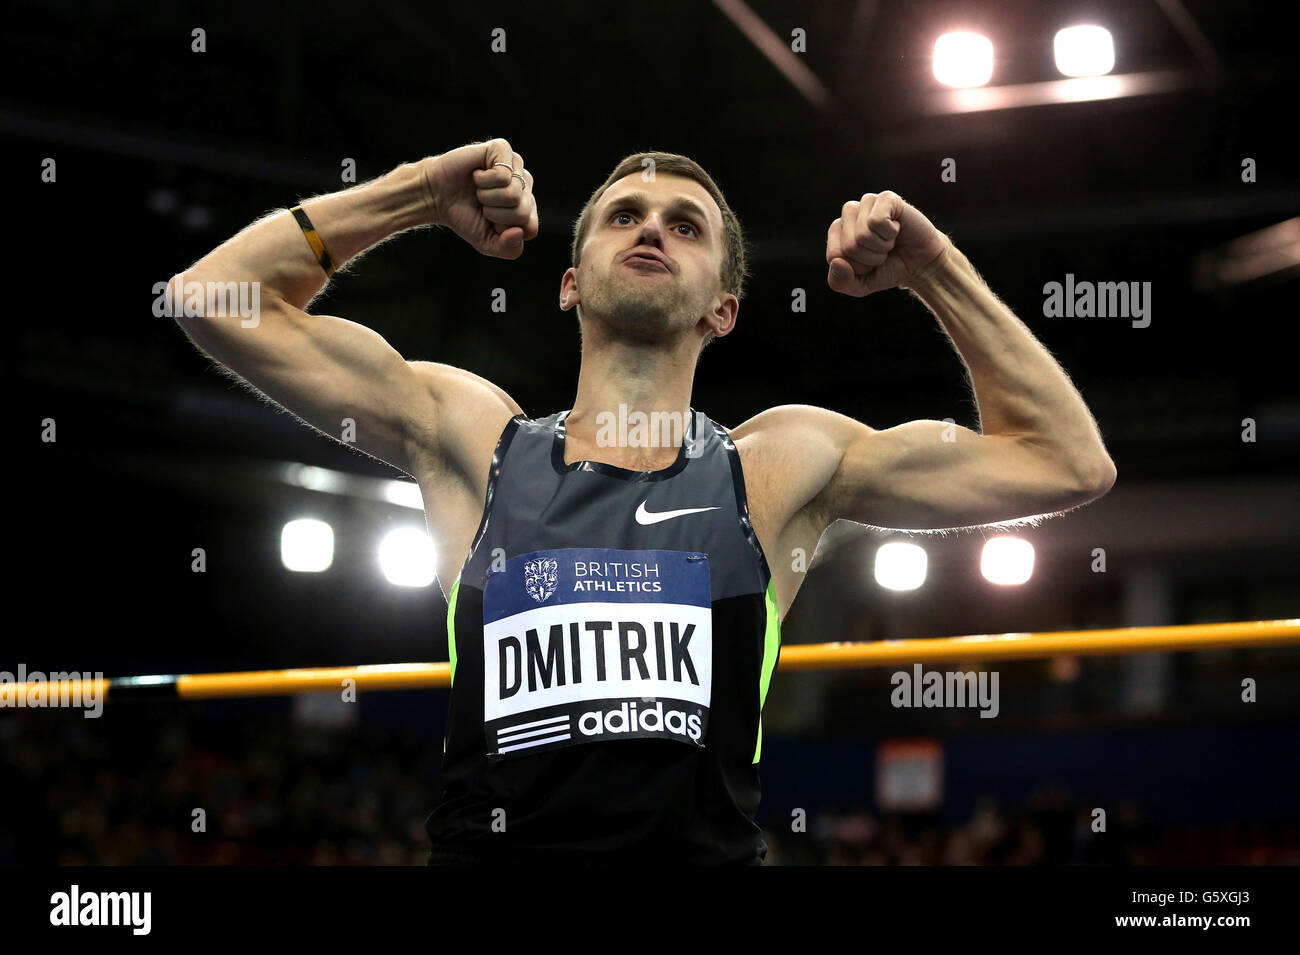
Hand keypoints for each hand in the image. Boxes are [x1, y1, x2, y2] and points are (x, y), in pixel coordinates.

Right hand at [421, 138, 538, 258]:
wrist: (436, 196)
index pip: (530, 228)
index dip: (505, 229)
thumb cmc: (465, 216)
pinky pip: (504, 175)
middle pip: (523, 211)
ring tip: (478, 189)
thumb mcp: (488, 243)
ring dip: (488, 197)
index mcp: (527, 207)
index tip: (490, 221)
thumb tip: (519, 231)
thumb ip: (509, 248)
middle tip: (482, 203)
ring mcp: (516, 165)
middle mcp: (526, 184)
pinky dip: (484, 181)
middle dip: (496, 214)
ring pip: (514, 194)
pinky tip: (476, 175)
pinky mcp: (502, 149)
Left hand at [826, 191, 948, 296]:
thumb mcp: (859, 285)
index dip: (856, 267)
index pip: (834, 255)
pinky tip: (897, 229)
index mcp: (837, 231)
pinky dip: (889, 233)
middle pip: (849, 246)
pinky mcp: (886, 198)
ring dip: (881, 247)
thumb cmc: (887, 269)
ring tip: (889, 241)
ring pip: (862, 235)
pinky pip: (877, 221)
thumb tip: (837, 262)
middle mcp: (849, 213)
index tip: (868, 263)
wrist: (920, 264)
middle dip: (870, 258)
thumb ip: (840, 282)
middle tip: (883, 252)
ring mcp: (867, 202)